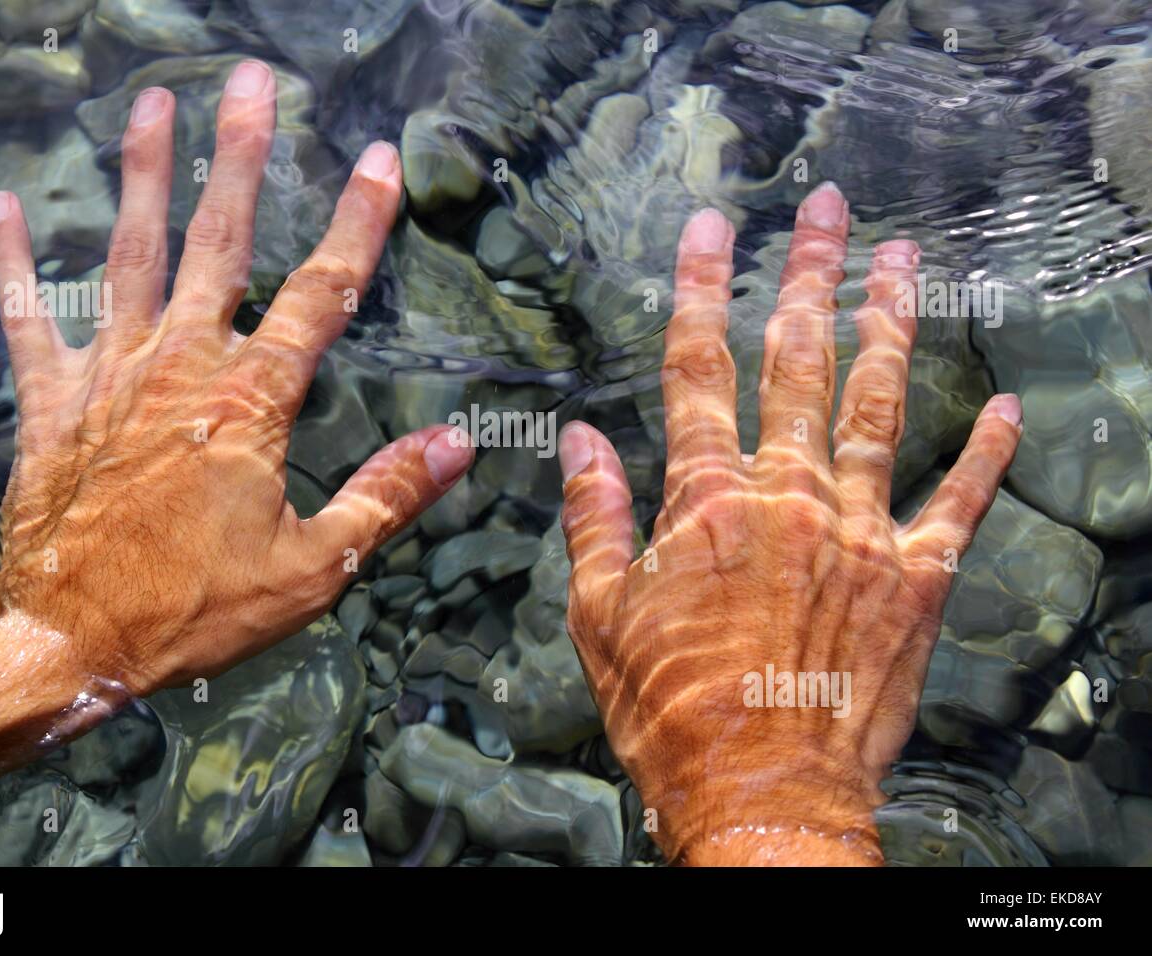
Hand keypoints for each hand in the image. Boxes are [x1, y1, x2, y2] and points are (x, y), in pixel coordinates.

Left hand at [0, 59, 472, 695]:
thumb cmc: (199, 608)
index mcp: (252, 402)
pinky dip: (17, 265)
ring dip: (146, 179)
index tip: (379, 160)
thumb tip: (460, 444)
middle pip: (219, 243)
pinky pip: (30, 319)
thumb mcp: (314, 566)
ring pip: (131, 257)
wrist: (74, 641)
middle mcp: (182, 366)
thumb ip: (387, 495)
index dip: (357, 224)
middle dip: (240, 159)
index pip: (321, 295)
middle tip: (250, 84)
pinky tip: (7, 209)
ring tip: (155, 108)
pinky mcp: (52, 403)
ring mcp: (110, 376)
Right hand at [556, 184, 1022, 864]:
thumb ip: (595, 517)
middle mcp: (790, 496)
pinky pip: (960, 505)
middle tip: (827, 210)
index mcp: (709, 502)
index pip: (698, 373)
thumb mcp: (599, 614)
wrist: (760, 791)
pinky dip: (986, 457)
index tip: (713, 229)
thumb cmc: (670, 708)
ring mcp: (860, 532)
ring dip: (892, 327)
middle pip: (799, 364)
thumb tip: (578, 440)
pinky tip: (1006, 410)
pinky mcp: (915, 579)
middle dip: (811, 277)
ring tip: (906, 261)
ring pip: (880, 407)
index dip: (704, 291)